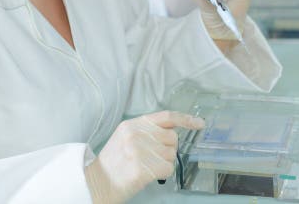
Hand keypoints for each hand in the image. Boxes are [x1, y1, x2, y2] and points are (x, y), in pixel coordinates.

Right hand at [84, 111, 204, 203]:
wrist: (98, 182)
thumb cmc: (115, 162)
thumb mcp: (125, 136)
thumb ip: (146, 131)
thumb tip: (171, 133)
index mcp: (133, 124)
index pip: (166, 116)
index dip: (185, 119)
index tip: (200, 123)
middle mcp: (137, 134)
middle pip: (172, 138)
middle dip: (168, 149)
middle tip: (153, 157)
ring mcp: (140, 151)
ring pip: (172, 154)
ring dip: (164, 163)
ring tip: (146, 166)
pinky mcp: (143, 168)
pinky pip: (168, 168)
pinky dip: (163, 174)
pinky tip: (149, 175)